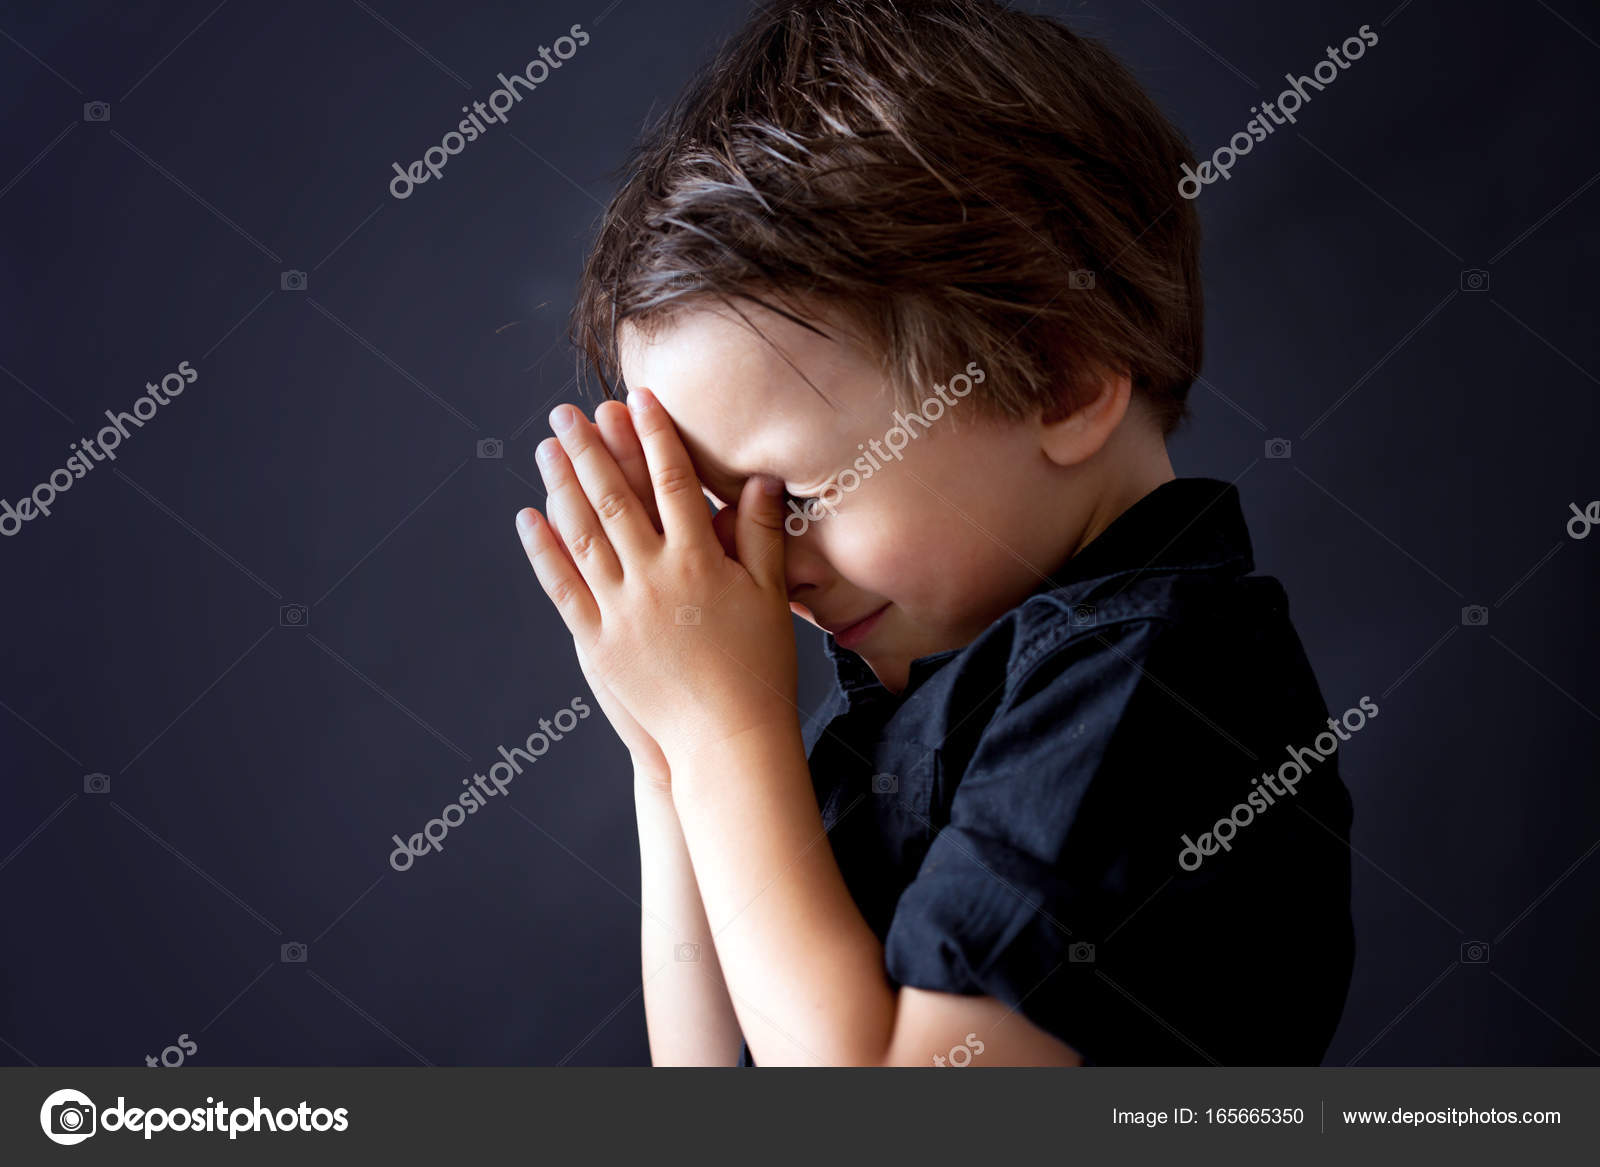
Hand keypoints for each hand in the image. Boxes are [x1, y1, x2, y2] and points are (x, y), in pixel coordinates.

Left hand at [515, 387, 798, 769]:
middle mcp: (655, 578)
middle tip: (567, 412)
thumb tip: (761, 479)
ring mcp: (621, 610)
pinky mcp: (597, 643)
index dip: (654, 436)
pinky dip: (543, 550)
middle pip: (615, 497)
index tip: (636, 400)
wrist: (727, 739)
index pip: (672, 482)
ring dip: (560, 485)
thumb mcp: (770, 596)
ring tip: (546, 448)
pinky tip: (528, 518)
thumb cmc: (758, 668)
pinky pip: (563, 587)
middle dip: (590, 448)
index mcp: (701, 561)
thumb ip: (760, 534)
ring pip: (581, 534)